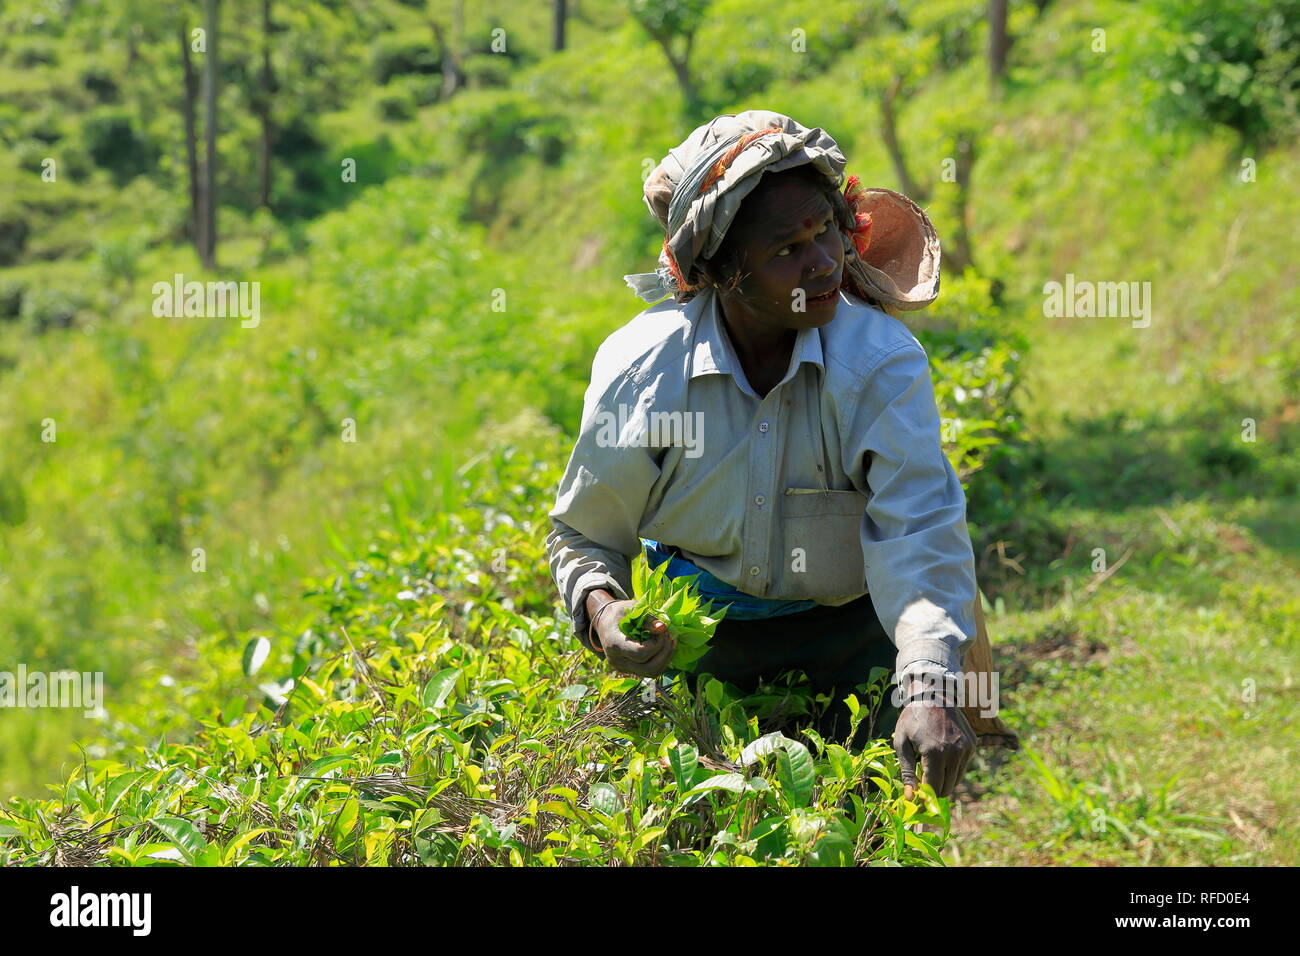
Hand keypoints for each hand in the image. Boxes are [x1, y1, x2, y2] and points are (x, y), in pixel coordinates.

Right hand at [591, 599, 675, 677]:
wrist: (604, 622)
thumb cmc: (618, 612)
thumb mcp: (631, 608)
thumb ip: (647, 617)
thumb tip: (663, 628)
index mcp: (614, 643)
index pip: (641, 653)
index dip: (656, 644)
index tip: (661, 630)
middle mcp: (617, 660)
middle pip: (649, 668)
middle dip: (665, 653)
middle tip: (669, 636)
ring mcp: (622, 668)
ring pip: (652, 673)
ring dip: (666, 658)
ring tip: (669, 641)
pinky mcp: (629, 670)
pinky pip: (650, 671)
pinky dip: (661, 660)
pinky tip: (664, 646)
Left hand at [892, 677, 975, 799]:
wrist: (933, 695)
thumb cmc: (912, 719)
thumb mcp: (901, 743)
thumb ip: (907, 772)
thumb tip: (910, 798)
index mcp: (934, 753)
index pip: (933, 788)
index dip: (924, 798)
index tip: (917, 800)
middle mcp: (954, 753)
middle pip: (947, 788)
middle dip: (933, 790)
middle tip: (922, 782)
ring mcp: (966, 749)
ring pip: (956, 780)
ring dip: (944, 779)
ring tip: (930, 765)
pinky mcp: (972, 745)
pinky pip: (963, 767)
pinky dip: (952, 768)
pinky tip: (941, 754)